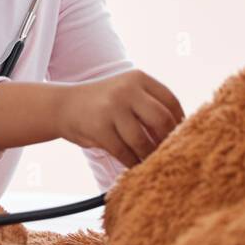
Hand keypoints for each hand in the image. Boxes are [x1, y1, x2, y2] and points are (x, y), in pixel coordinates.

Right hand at [58, 70, 184, 166]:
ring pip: (142, 140)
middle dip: (167, 141)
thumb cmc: (102, 104)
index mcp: (139, 78)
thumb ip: (150, 105)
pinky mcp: (99, 127)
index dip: (179, 122)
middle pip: (161, 119)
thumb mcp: (127, 93)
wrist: (63, 105)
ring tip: (151, 163)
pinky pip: (123, 151)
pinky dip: (131, 162)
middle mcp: (127, 90)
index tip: (181, 138)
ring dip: (148, 156)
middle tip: (168, 153)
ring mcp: (112, 107)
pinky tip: (134, 166)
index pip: (170, 101)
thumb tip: (181, 132)